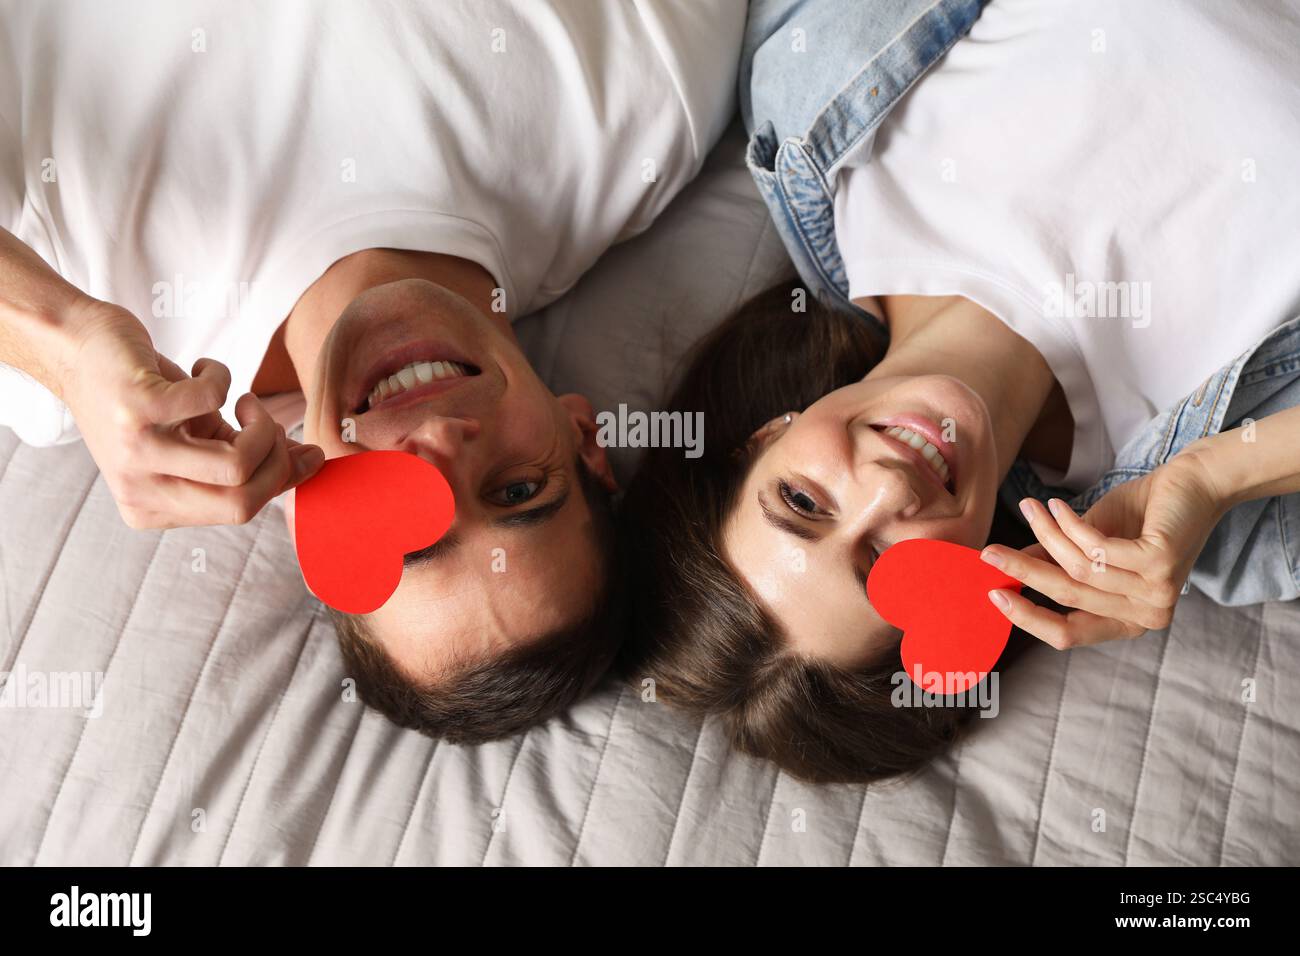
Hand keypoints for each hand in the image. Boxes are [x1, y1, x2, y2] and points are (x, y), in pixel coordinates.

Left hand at [56, 298, 323, 528]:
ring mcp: (135, 452)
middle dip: (275, 457)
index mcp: (151, 509)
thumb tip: (309, 462)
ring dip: (260, 423)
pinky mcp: (136, 407)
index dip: (280, 479)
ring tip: (243, 400)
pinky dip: (223, 375)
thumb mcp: (197, 439)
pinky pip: (213, 400)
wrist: (76, 349)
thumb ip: (246, 456)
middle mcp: (140, 491)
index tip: (304, 449)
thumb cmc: (140, 395)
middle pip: (243, 501)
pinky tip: (205, 368)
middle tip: (264, 421)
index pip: (240, 512)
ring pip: (235, 465)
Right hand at [979, 451, 1227, 648]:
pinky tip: (1057, 506)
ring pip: (1078, 569)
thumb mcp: (1090, 544)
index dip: (1027, 618)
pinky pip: (1095, 548)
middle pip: (1067, 598)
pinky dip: (1068, 525)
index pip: (1068, 635)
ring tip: (1031, 509)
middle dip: (1022, 572)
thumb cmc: (1142, 517)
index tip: (993, 593)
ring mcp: (1157, 593)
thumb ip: (1055, 562)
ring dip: (1046, 535)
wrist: (1195, 485)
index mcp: (1128, 621)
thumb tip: (1006, 572)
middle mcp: (1147, 616)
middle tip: (989, 553)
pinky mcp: (1160, 564)